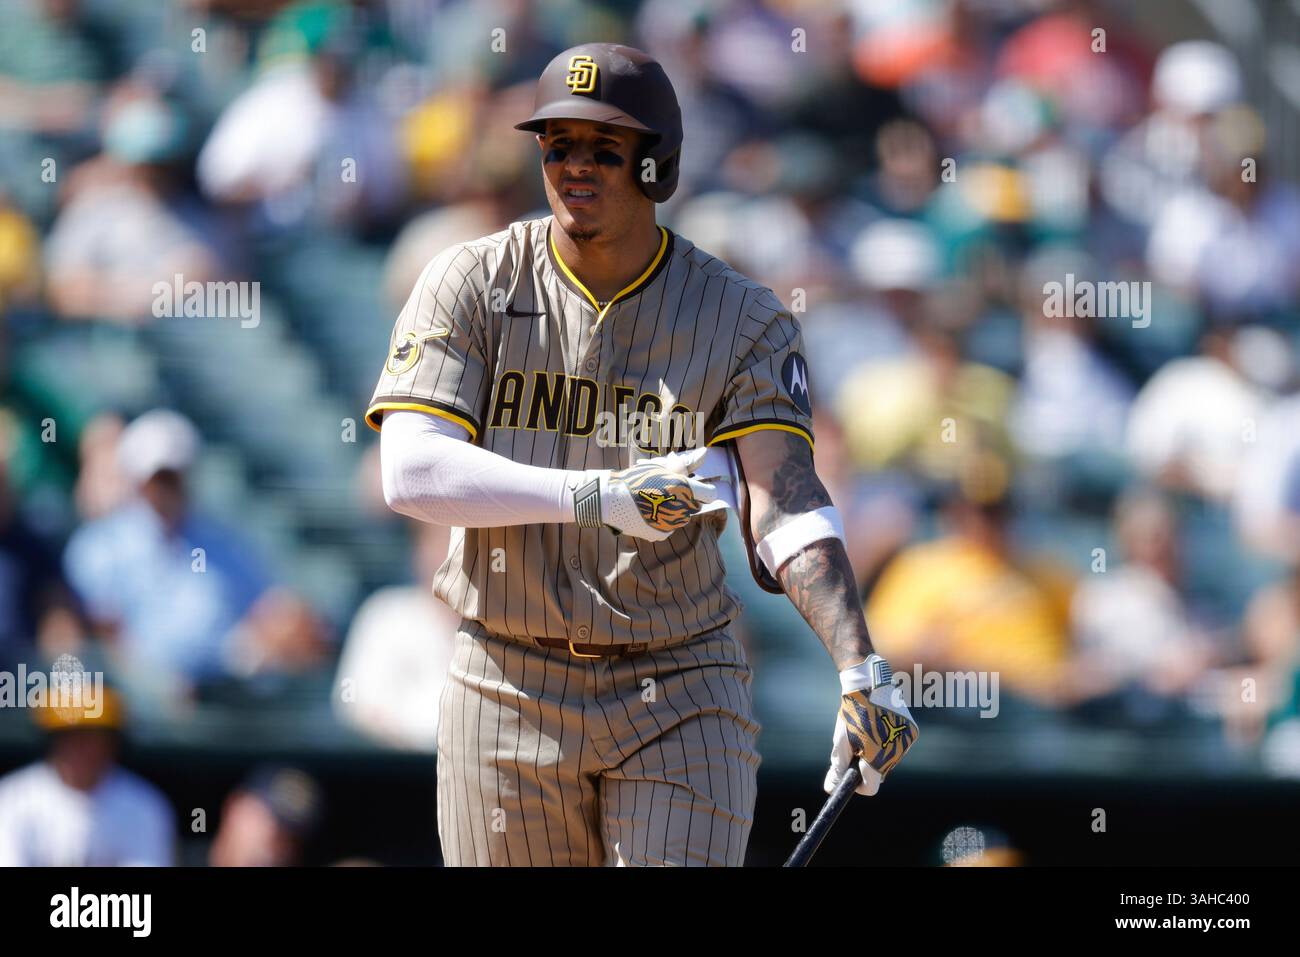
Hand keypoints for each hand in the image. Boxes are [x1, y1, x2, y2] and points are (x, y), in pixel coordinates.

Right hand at [573, 447, 717, 541]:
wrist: (611, 498)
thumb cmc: (636, 478)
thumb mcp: (660, 466)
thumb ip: (685, 463)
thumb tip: (705, 452)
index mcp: (684, 489)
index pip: (710, 494)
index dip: (701, 489)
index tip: (690, 486)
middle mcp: (681, 508)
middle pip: (693, 506)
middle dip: (684, 499)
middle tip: (664, 491)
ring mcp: (671, 524)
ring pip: (680, 518)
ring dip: (673, 511)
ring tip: (653, 502)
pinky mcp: (660, 535)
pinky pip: (668, 529)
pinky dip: (661, 523)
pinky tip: (648, 514)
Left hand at [824, 654, 917, 796]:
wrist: (871, 684)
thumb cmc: (852, 712)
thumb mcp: (841, 741)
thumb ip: (839, 767)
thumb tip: (832, 788)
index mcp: (877, 758)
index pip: (870, 788)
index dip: (858, 784)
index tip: (850, 773)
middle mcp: (896, 753)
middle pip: (879, 773)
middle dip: (867, 765)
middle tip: (856, 745)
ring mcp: (907, 743)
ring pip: (890, 760)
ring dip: (878, 753)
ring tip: (869, 731)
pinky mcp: (913, 732)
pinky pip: (899, 747)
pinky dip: (889, 742)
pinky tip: (881, 725)